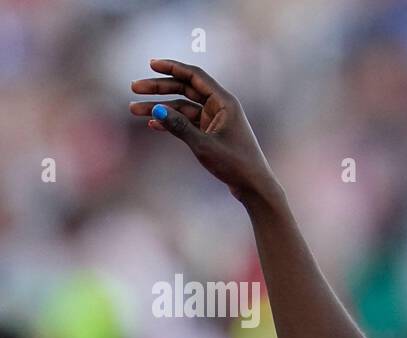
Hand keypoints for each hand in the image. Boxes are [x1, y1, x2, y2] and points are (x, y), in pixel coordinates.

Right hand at [129, 59, 277, 202]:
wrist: (253, 186)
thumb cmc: (235, 164)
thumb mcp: (204, 145)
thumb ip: (179, 127)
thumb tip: (156, 110)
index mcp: (225, 102)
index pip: (195, 76)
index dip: (172, 67)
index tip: (151, 64)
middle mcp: (221, 107)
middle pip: (185, 89)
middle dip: (159, 88)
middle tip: (134, 88)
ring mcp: (215, 120)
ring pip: (182, 107)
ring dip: (160, 107)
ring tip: (134, 110)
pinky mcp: (212, 133)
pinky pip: (187, 122)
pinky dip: (171, 122)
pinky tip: (152, 125)